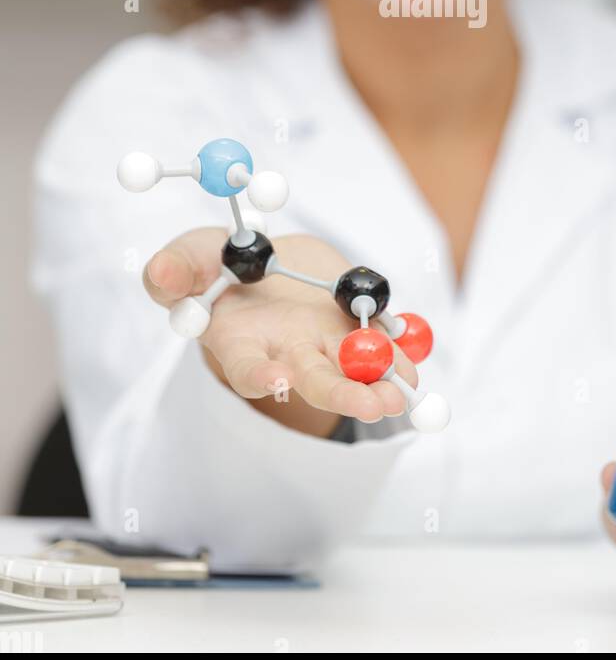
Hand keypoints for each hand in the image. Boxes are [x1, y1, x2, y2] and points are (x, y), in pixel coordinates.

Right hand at [143, 228, 417, 432]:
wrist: (275, 261)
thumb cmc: (228, 263)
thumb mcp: (196, 255)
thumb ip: (176, 268)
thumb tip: (161, 277)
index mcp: (242, 342)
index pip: (248, 368)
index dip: (261, 377)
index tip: (278, 380)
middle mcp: (288, 353)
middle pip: (315, 380)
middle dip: (342, 394)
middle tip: (371, 404)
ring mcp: (327, 347)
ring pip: (355, 372)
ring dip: (380, 385)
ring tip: (400, 395)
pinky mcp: (358, 331)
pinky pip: (383, 350)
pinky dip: (399, 357)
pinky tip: (409, 369)